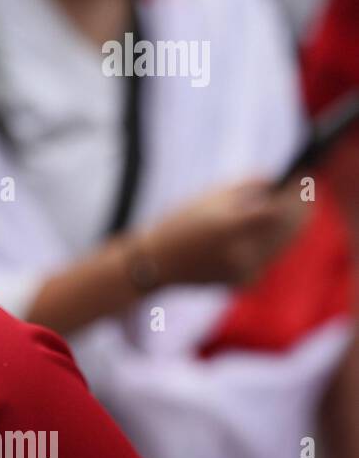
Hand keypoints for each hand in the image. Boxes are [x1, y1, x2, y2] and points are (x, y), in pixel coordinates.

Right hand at [139, 179, 308, 288]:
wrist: (156, 265)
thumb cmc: (179, 224)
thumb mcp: (208, 197)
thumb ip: (246, 186)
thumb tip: (276, 181)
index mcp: (228, 227)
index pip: (278, 209)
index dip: (292, 193)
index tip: (298, 176)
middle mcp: (240, 252)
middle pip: (288, 227)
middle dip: (298, 206)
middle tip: (300, 190)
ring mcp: (245, 270)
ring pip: (283, 242)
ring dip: (289, 223)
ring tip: (291, 204)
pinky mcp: (246, 281)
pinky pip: (270, 256)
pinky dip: (272, 241)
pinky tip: (269, 229)